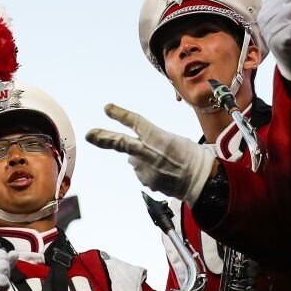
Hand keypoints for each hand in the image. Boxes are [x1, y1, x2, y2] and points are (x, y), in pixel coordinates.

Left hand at [85, 103, 213, 202]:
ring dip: (142, 158)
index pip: (136, 122)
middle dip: (103, 138)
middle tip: (89, 134)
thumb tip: (131, 155)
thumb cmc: (192, 156)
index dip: (120, 114)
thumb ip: (150, 143)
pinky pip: (142, 171)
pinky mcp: (147, 181)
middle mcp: (149, 153)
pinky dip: (150, 170)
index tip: (107, 108)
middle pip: (121, 143)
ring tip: (164, 162)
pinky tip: (164, 171)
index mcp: (159, 137)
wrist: (201, 182)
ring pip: (134, 159)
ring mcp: (146, 169)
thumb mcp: (173, 140)